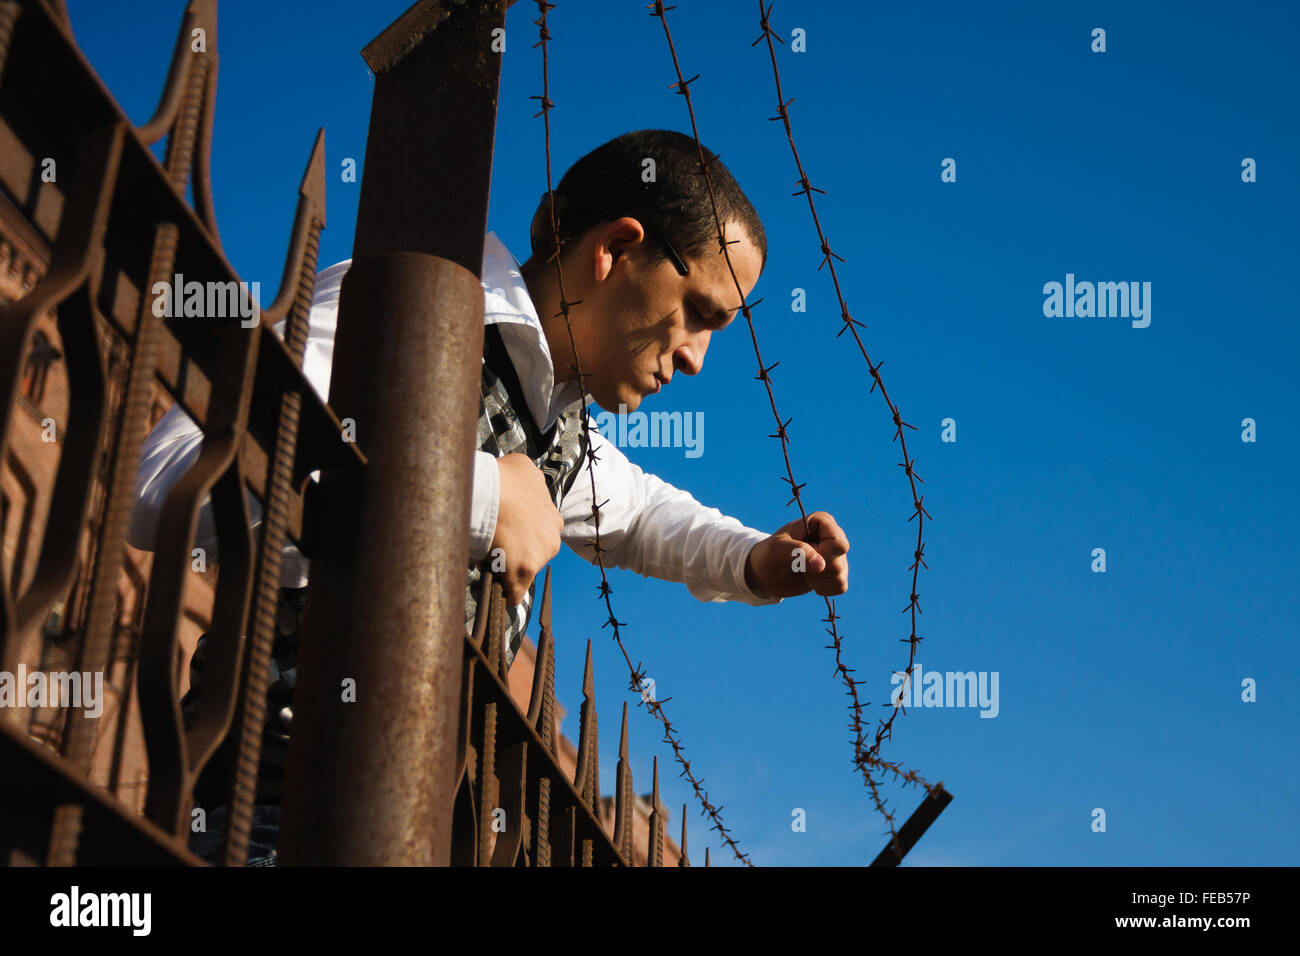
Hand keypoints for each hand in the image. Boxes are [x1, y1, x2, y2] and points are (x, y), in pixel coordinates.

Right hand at [490, 453, 562, 604]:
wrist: (494, 492)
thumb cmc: (505, 478)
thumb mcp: (524, 469)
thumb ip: (529, 481)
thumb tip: (523, 482)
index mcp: (554, 520)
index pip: (539, 535)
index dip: (521, 535)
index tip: (506, 534)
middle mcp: (552, 539)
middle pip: (534, 554)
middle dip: (517, 554)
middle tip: (495, 547)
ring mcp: (539, 558)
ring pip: (523, 572)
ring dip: (508, 570)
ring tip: (487, 560)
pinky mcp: (523, 573)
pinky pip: (515, 593)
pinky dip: (505, 594)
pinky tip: (496, 593)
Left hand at [743, 511, 849, 599]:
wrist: (764, 573)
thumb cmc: (768, 555)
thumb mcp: (777, 549)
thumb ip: (798, 552)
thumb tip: (821, 565)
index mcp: (822, 521)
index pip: (839, 544)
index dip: (823, 555)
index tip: (802, 554)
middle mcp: (833, 536)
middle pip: (840, 562)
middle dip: (817, 570)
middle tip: (799, 565)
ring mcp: (835, 555)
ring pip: (840, 575)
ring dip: (818, 580)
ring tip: (802, 572)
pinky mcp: (835, 572)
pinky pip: (841, 586)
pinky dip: (823, 588)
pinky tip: (810, 581)